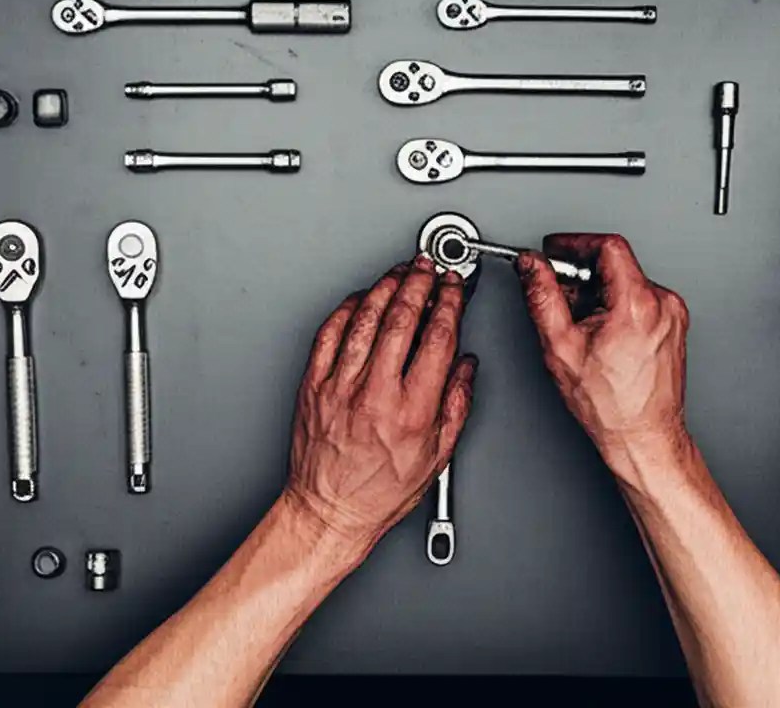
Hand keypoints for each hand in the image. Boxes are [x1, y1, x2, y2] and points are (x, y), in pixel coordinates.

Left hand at [284, 256, 476, 555]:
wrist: (328, 511)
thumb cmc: (378, 492)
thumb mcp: (437, 455)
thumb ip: (456, 404)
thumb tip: (466, 368)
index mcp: (412, 410)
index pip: (437, 337)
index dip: (450, 302)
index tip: (455, 288)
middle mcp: (375, 393)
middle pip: (402, 317)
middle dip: (420, 282)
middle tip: (429, 268)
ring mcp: (340, 385)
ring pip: (364, 317)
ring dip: (386, 287)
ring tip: (400, 273)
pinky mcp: (313, 385)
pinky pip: (329, 333)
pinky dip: (347, 308)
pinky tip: (361, 299)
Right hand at [516, 235, 691, 496]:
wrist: (643, 436)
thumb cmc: (610, 405)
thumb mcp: (561, 347)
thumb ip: (542, 297)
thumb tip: (532, 267)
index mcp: (638, 304)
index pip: (607, 245)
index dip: (574, 243)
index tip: (555, 250)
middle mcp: (663, 304)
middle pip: (615, 264)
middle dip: (581, 276)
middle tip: (560, 297)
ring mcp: (672, 315)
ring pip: (626, 282)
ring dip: (598, 294)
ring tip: (582, 327)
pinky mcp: (673, 325)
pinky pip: (640, 300)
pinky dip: (615, 307)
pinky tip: (601, 335)